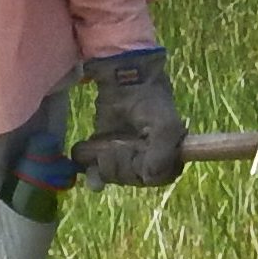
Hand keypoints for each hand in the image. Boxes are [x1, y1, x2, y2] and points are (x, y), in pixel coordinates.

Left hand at [72, 48, 187, 186]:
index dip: (145, 170)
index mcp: (168, 153)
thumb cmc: (151, 102)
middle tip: (118, 145)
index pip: (157, 177)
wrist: (125, 79)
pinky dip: (92, 172)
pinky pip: (97, 173)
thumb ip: (162, 154)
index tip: (138, 152)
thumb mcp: (165, 126)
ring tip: (105, 147)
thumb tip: (149, 176)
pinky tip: (88, 169)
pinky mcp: (104, 153)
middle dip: (123, 165)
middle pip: (134, 178)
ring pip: (115, 176)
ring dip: (107, 165)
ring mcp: (124, 157)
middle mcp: (147, 158)